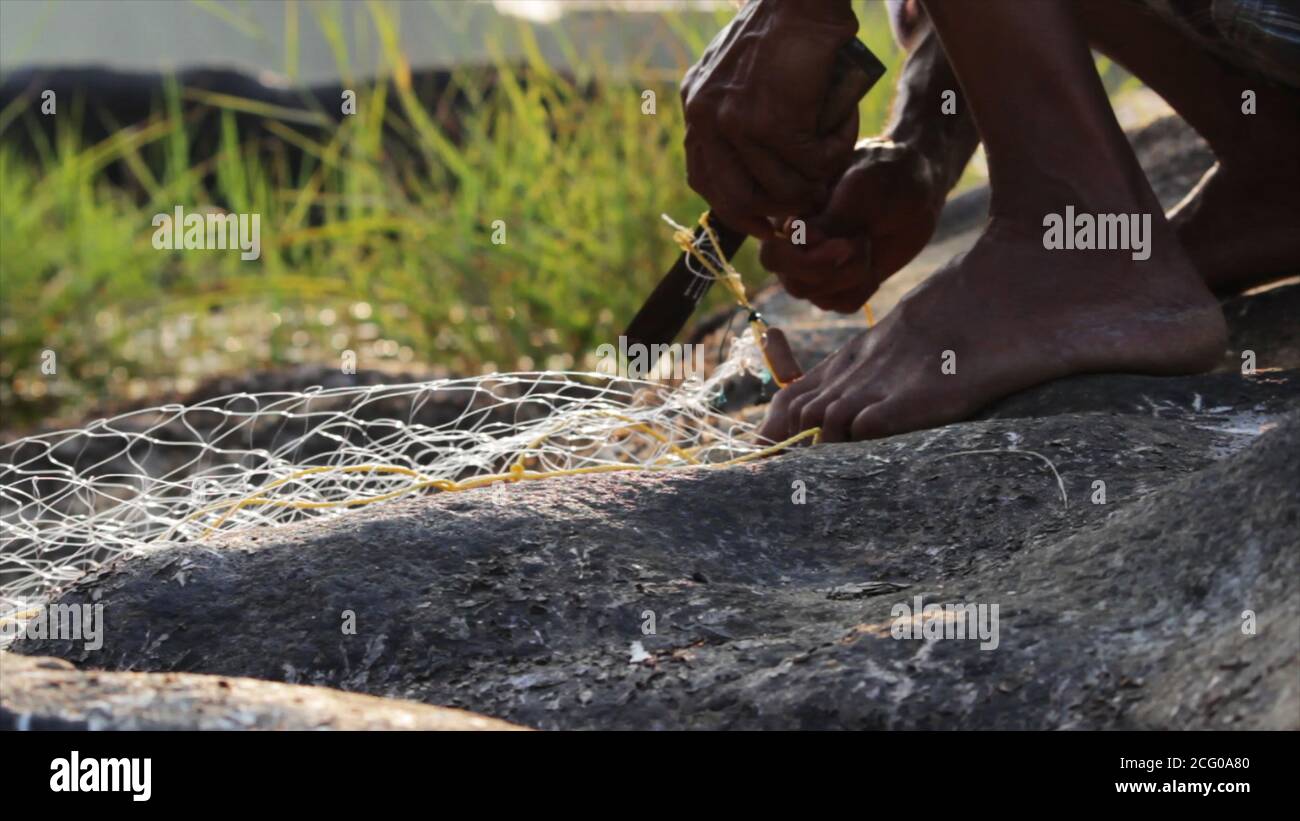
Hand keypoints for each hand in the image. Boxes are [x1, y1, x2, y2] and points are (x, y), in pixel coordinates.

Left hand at [680, 0, 858, 239]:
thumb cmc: (786, 27)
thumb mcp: (743, 73)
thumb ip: (738, 114)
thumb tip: (757, 172)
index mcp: (696, 107)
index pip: (704, 180)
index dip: (737, 209)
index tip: (766, 220)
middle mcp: (705, 118)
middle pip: (737, 201)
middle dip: (779, 210)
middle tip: (811, 197)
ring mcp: (734, 123)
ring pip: (783, 189)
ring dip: (818, 179)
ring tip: (834, 150)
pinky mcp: (771, 122)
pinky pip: (814, 164)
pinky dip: (837, 151)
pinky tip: (843, 125)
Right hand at [759, 137, 944, 312]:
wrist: (917, 183)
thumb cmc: (885, 173)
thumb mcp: (860, 190)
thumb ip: (830, 218)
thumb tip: (799, 237)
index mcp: (788, 218)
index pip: (773, 257)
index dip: (804, 259)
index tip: (844, 241)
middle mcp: (797, 246)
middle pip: (793, 284)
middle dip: (830, 271)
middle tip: (860, 245)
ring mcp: (819, 267)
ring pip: (818, 297)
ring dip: (851, 276)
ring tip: (867, 242)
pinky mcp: (844, 282)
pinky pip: (843, 304)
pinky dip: (863, 287)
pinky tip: (874, 263)